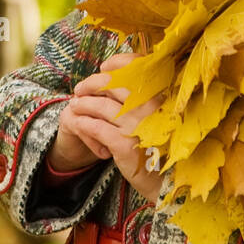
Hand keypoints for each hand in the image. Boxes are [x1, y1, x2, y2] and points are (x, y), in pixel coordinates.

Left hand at [60, 53, 165, 203]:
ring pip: (101, 106)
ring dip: (84, 104)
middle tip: (80, 88)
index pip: (137, 66)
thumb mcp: (160, 115)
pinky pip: (96, 128)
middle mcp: (151, 107)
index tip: (104, 67)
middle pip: (113, 83)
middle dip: (92, 83)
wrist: (169, 180)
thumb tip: (118, 76)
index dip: (117, 63)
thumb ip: (144, 96)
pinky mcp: (124, 145)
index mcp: (162, 95)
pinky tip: (80, 123)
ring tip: (75, 105)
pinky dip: (85, 123)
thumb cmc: (162, 144)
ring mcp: (137, 125)